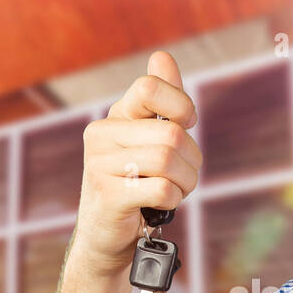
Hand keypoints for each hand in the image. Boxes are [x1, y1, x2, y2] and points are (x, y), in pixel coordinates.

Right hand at [70, 51, 203, 274]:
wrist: (106, 236)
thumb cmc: (134, 185)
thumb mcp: (147, 141)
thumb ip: (160, 102)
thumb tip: (162, 57)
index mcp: (115, 117)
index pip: (150, 88)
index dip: (181, 106)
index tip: (185, 125)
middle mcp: (102, 135)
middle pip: (171, 134)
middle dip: (191, 159)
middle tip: (185, 174)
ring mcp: (101, 166)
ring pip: (168, 161)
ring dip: (185, 182)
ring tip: (175, 189)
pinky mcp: (108, 196)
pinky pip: (161, 189)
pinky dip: (173, 199)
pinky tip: (162, 204)